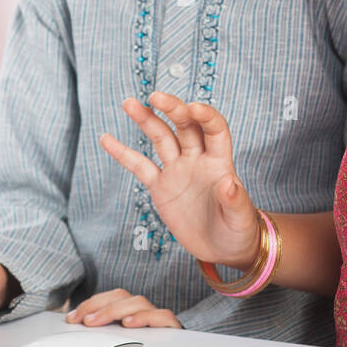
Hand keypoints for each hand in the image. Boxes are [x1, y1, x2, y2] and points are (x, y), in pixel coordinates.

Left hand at [65, 288, 181, 328]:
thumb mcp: (118, 339)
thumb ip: (103, 331)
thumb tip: (77, 327)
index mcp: (131, 308)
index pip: (109, 296)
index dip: (90, 304)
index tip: (72, 318)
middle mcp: (144, 309)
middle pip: (122, 295)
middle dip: (98, 305)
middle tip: (83, 320)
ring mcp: (157, 316)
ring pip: (139, 302)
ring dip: (116, 310)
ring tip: (98, 321)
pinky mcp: (171, 326)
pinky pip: (162, 316)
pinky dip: (145, 317)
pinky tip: (129, 323)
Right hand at [99, 91, 259, 268]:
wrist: (222, 249)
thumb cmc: (238, 232)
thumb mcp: (240, 218)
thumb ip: (235, 200)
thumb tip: (229, 183)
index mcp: (220, 162)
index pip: (214, 128)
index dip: (205, 115)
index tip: (191, 108)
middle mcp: (197, 159)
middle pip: (184, 126)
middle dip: (171, 109)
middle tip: (155, 97)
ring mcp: (177, 170)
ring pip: (160, 138)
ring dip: (146, 120)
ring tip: (129, 103)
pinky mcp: (160, 187)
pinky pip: (139, 166)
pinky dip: (122, 153)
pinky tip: (106, 138)